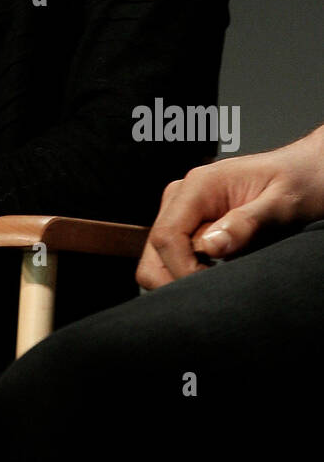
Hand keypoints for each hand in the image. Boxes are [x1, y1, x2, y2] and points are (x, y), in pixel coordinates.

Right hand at [136, 122, 323, 289]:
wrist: (307, 173)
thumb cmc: (298, 182)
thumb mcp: (282, 204)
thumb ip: (246, 223)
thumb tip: (209, 247)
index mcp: (198, 185)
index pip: (166, 237)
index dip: (183, 270)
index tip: (213, 286)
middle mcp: (182, 196)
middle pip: (154, 250)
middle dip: (177, 277)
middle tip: (217, 288)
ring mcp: (184, 212)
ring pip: (159, 258)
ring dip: (184, 275)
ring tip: (224, 277)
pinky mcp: (191, 227)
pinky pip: (176, 257)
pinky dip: (192, 273)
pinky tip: (222, 271)